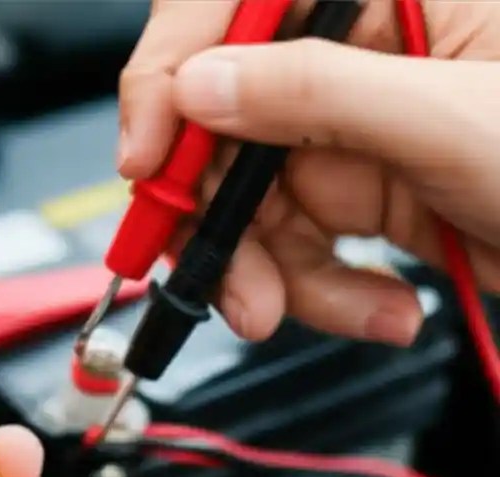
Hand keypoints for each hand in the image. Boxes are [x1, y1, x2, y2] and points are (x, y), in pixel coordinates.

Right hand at [120, 1, 499, 344]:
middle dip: (217, 206)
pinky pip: (300, 240)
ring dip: (270, 270)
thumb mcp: (458, 120)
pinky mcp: (373, 188)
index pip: (239, 0)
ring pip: (255, 192)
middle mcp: (372, 45)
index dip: (175, 69)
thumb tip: (201, 87)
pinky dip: (324, 290)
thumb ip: (316, 91)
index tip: (152, 152)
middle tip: (208, 268)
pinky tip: (382, 309)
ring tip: (311, 313)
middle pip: (229, 110)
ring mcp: (366, 123)